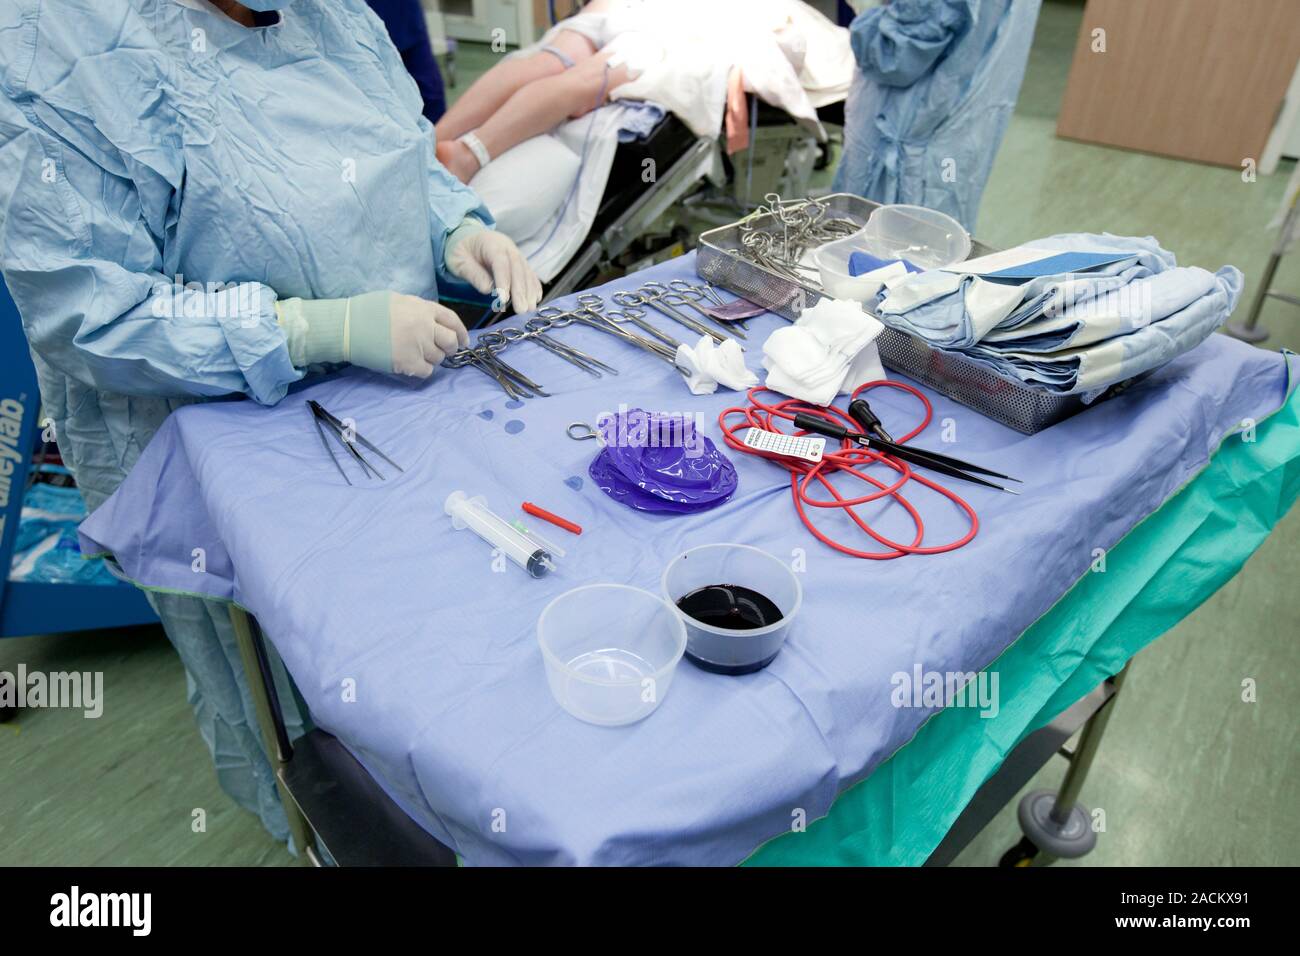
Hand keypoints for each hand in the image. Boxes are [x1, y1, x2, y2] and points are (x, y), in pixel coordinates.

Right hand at [279, 290, 468, 378]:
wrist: (348, 326)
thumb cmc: (368, 311)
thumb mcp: (398, 300)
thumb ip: (419, 309)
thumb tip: (434, 321)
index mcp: (423, 308)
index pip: (452, 320)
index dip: (461, 332)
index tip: (463, 341)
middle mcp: (424, 326)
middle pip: (450, 341)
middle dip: (450, 347)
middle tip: (444, 351)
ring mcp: (417, 345)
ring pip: (438, 358)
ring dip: (432, 358)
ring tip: (416, 354)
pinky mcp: (407, 362)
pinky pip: (426, 371)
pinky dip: (422, 369)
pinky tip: (411, 363)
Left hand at [446, 228, 542, 313]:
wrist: (467, 238)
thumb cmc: (461, 250)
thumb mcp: (459, 261)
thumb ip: (473, 274)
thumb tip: (488, 289)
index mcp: (490, 243)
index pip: (500, 262)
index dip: (503, 281)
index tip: (504, 299)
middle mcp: (507, 247)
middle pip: (517, 268)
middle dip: (520, 290)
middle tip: (521, 309)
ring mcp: (515, 253)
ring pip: (526, 271)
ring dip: (529, 291)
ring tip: (530, 308)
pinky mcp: (519, 262)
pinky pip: (529, 273)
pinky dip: (534, 286)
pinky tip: (536, 298)